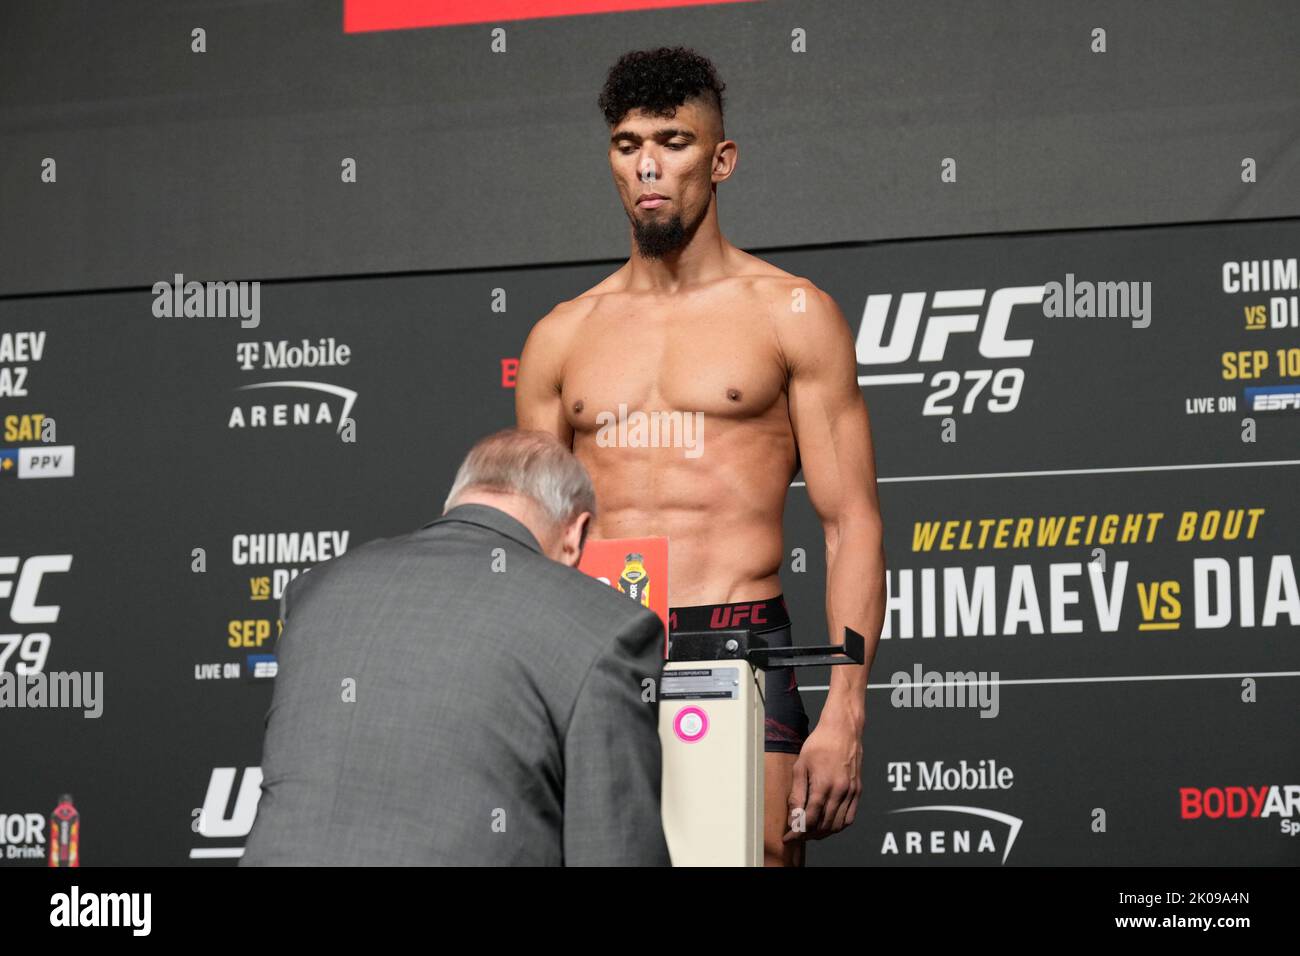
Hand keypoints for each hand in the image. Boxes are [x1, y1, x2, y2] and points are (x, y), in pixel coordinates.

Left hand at [784, 709, 862, 841]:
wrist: (842, 730)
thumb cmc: (820, 743)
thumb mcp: (800, 766)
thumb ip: (797, 794)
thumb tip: (793, 816)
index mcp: (823, 785)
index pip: (810, 819)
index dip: (798, 832)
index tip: (789, 837)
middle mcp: (840, 791)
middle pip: (824, 825)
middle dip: (809, 834)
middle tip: (797, 835)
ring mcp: (851, 792)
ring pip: (838, 825)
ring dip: (823, 833)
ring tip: (810, 831)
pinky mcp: (857, 790)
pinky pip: (850, 817)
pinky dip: (838, 826)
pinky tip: (828, 824)